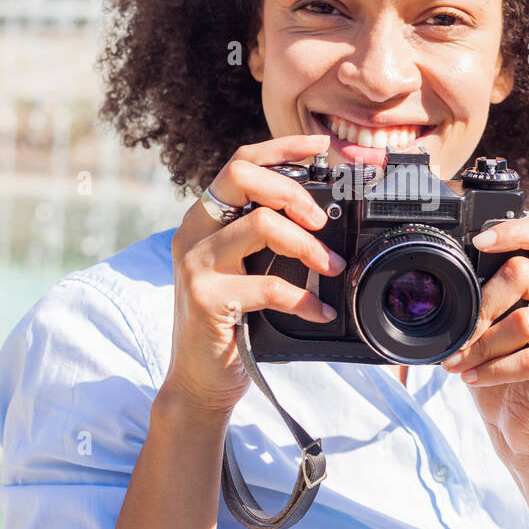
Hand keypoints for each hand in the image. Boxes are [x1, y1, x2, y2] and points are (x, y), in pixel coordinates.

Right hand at [159, 134, 345, 417]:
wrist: (199, 381)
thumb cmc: (230, 324)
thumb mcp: (244, 270)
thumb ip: (266, 240)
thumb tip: (323, 217)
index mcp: (205, 219)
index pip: (241, 163)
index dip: (282, 147)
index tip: (321, 146)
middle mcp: (194, 233)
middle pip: (242, 176)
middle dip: (292, 189)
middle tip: (322, 220)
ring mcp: (196, 264)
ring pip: (260, 224)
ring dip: (308, 245)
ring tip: (333, 268)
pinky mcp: (207, 299)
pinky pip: (268, 286)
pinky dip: (304, 299)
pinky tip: (321, 311)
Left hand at [440, 217, 528, 476]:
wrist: (527, 430)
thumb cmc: (507, 374)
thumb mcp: (493, 328)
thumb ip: (489, 298)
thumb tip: (453, 275)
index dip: (515, 231)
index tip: (479, 243)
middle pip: (527, 274)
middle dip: (482, 305)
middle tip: (460, 333)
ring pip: (526, 322)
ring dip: (483, 345)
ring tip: (460, 361)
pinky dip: (494, 369)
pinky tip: (474, 377)